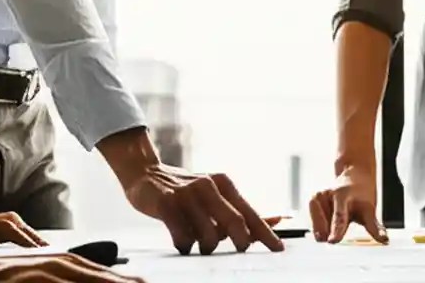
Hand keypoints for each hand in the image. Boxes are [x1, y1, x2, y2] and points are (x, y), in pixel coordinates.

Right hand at [0, 254, 145, 282]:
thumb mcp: (16, 281)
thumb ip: (41, 282)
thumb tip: (69, 282)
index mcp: (42, 264)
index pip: (87, 272)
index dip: (114, 279)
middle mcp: (38, 263)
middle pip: (86, 271)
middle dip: (116, 281)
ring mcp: (24, 270)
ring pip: (71, 274)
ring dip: (99, 281)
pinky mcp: (9, 279)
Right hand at [122, 163, 283, 254]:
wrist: (145, 173)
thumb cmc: (185, 191)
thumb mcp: (215, 195)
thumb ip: (239, 210)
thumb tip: (275, 221)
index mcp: (223, 183)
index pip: (249, 212)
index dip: (266, 232)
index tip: (278, 249)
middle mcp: (208, 186)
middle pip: (235, 222)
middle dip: (241, 242)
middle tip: (239, 251)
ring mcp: (187, 194)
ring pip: (209, 234)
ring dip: (206, 247)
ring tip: (198, 244)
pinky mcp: (167, 203)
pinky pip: (183, 236)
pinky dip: (185, 245)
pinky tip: (182, 242)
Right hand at [308, 165, 387, 244]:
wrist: (352, 175)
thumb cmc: (361, 193)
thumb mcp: (369, 209)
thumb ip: (373, 226)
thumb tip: (384, 240)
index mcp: (342, 195)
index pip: (339, 217)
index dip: (336, 230)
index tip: (332, 241)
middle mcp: (326, 194)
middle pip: (327, 228)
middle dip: (336, 231)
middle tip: (345, 217)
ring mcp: (317, 197)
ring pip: (320, 231)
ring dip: (329, 229)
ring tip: (338, 214)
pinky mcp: (311, 202)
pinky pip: (316, 229)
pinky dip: (324, 227)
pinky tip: (331, 216)